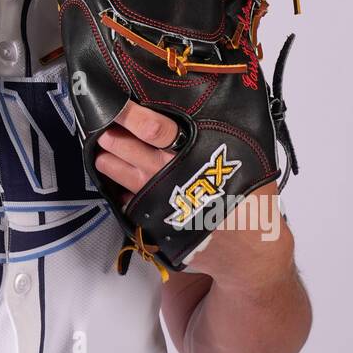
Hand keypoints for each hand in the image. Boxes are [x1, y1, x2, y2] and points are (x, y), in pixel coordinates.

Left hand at [93, 102, 293, 285]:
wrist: (248, 250)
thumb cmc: (250, 199)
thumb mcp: (244, 158)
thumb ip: (226, 131)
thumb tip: (218, 102)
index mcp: (193, 154)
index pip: (154, 128)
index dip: (131, 115)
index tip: (116, 104)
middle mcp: (170, 175)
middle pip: (128, 150)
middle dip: (112, 136)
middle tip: (102, 127)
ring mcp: (157, 200)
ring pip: (121, 174)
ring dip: (108, 162)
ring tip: (103, 153)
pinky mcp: (150, 222)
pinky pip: (126, 202)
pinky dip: (119, 191)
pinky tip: (116, 182)